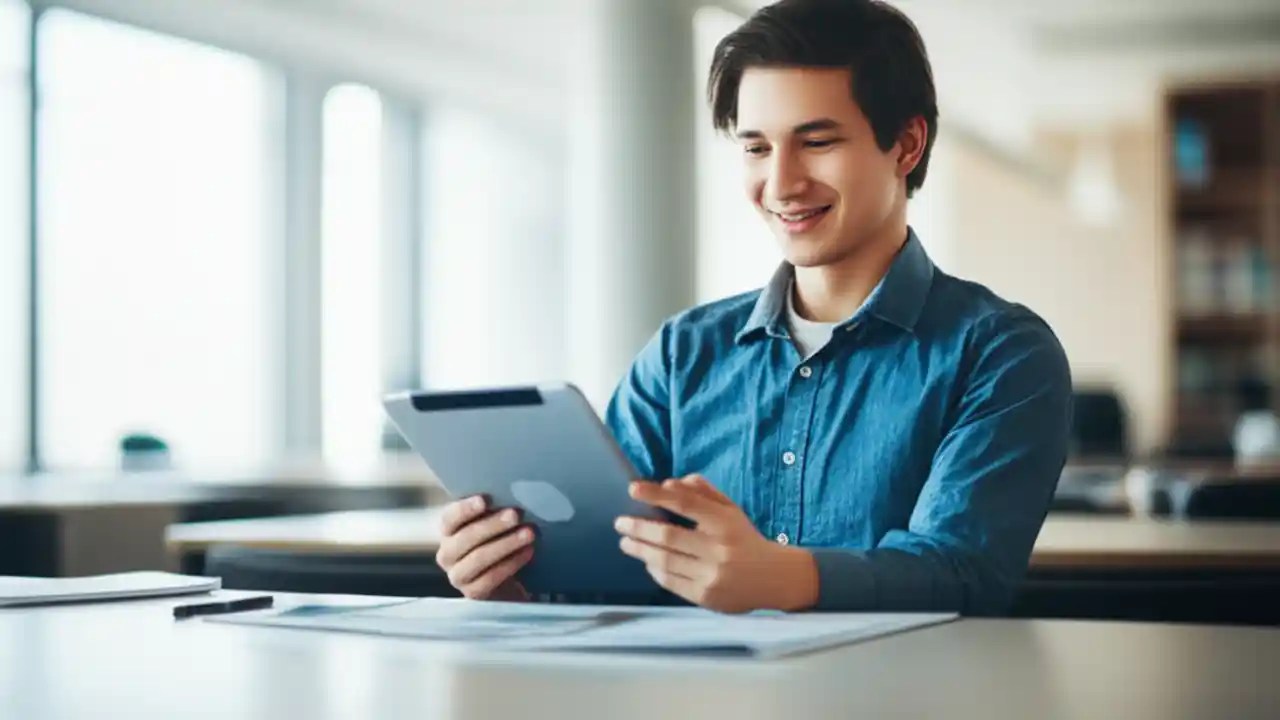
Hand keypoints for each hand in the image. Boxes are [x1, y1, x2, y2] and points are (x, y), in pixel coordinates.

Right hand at [435, 495, 533, 600]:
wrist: (504, 582)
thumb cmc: (497, 543)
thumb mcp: (493, 526)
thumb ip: (494, 512)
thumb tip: (511, 495)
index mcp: (448, 531)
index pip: (449, 518)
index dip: (465, 509)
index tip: (485, 499)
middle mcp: (447, 554)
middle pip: (466, 537)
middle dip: (493, 524)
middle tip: (516, 514)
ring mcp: (458, 575)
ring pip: (479, 557)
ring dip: (506, 543)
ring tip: (529, 533)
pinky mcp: (473, 593)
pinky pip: (491, 577)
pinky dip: (512, 562)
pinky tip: (528, 552)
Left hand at [615, 475, 818, 612]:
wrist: (774, 578)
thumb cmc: (745, 539)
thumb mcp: (731, 510)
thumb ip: (703, 494)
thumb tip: (671, 483)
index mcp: (726, 523)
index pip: (686, 504)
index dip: (657, 495)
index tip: (633, 489)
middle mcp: (718, 549)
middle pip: (668, 535)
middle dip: (639, 527)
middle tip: (620, 522)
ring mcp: (712, 575)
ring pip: (665, 560)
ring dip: (640, 549)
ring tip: (626, 542)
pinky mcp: (706, 596)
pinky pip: (671, 582)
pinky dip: (655, 570)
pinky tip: (647, 561)